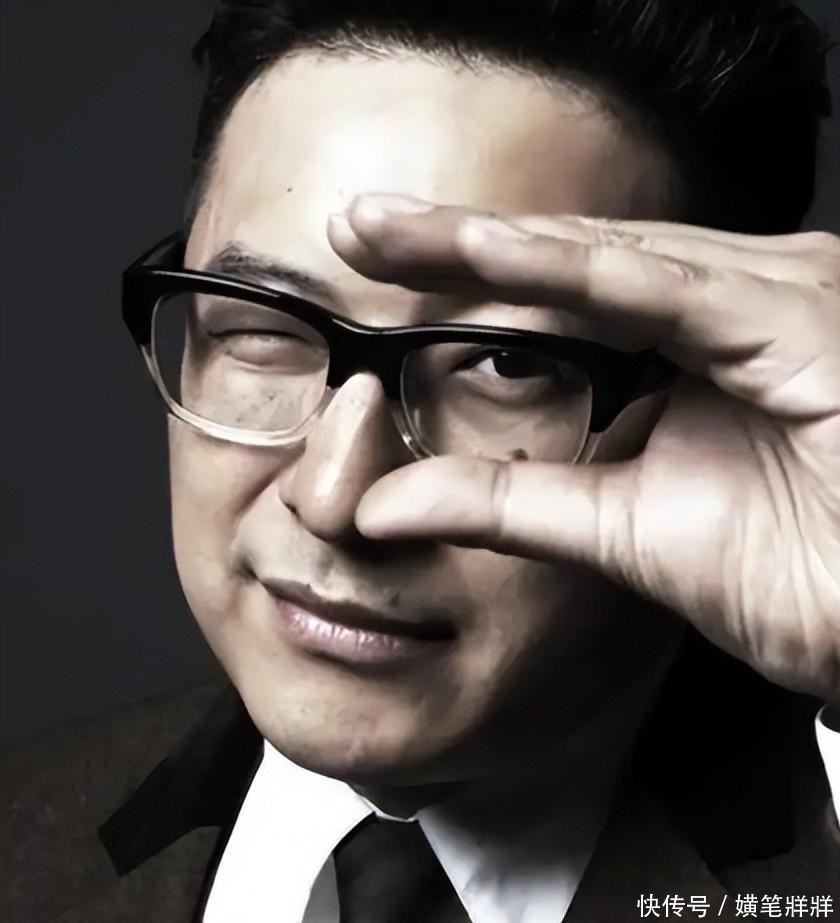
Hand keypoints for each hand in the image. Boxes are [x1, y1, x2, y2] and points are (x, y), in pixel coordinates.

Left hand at [326, 193, 839, 704]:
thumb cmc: (798, 575)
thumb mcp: (618, 534)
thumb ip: (510, 506)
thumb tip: (387, 504)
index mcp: (696, 347)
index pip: (560, 296)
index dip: (464, 278)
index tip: (373, 266)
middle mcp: (733, 306)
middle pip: (571, 259)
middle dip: (456, 242)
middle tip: (356, 226)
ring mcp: (771, 300)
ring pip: (606, 257)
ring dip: (492, 242)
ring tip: (392, 230)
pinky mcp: (802, 320)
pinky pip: (670, 288)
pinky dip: (579, 271)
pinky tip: (491, 249)